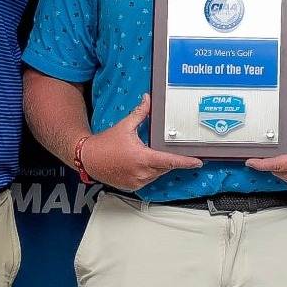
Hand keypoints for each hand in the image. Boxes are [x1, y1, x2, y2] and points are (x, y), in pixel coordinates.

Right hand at [82, 95, 202, 190]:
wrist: (88, 159)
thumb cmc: (105, 145)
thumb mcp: (125, 126)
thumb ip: (140, 113)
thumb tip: (148, 100)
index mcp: (142, 158)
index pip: (170, 161)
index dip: (186, 162)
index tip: (198, 162)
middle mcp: (141, 172)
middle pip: (165, 167)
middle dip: (167, 158)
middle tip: (163, 149)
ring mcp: (137, 181)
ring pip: (157, 174)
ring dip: (157, 165)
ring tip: (144, 154)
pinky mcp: (133, 186)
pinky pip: (148, 179)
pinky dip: (148, 172)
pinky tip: (139, 163)